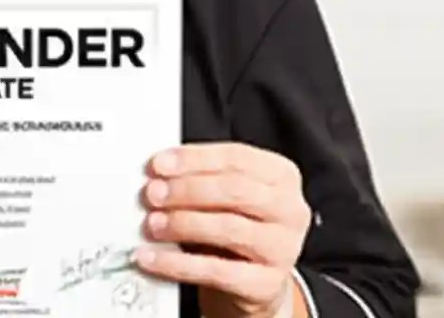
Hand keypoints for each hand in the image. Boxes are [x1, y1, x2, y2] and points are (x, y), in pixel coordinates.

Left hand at [134, 143, 311, 317]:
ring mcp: (283, 249)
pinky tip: (153, 258)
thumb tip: (157, 173)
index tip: (159, 164)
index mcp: (282, 176)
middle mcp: (290, 210)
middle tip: (153, 194)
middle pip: (235, 190)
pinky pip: (216, 271)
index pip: (237, 158)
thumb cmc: (234, 225)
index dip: (194, 159)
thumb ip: (199, 177)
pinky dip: (178, 264)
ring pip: (229, 228)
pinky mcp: (266, 284)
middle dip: (187, 190)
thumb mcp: (225, 195)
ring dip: (182, 223)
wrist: (252, 280)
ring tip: (152, 224)